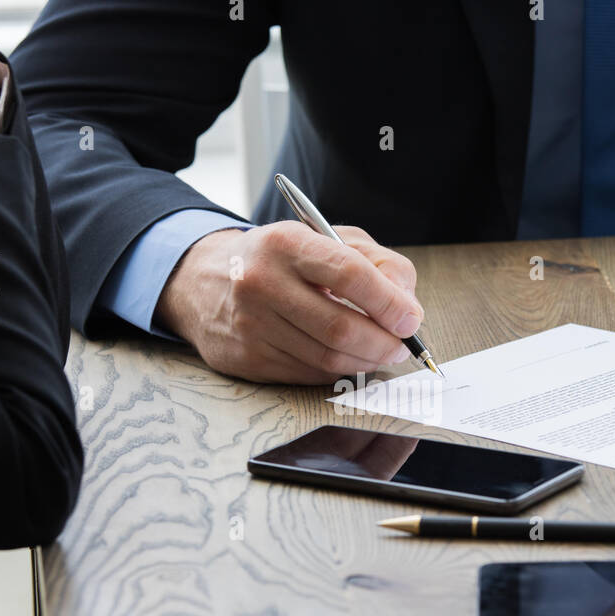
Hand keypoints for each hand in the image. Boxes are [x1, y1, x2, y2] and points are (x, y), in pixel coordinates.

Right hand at [158, 222, 423, 384]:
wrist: (205, 281)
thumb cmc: (282, 260)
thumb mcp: (328, 240)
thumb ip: (378, 264)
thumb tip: (407, 310)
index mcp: (287, 243)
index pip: (349, 274)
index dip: (388, 303)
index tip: (410, 320)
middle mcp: (261, 283)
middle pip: (339, 328)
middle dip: (382, 344)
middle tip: (400, 346)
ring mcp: (250, 325)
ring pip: (326, 359)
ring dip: (365, 362)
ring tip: (378, 353)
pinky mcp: (246, 359)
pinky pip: (307, 375)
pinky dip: (336, 372)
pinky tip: (344, 359)